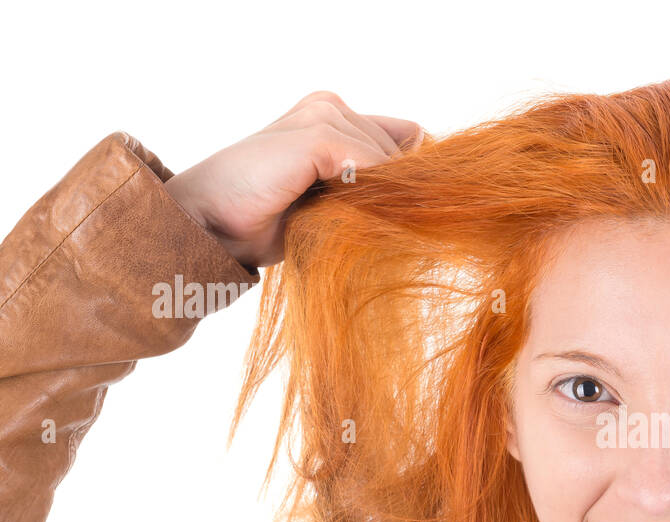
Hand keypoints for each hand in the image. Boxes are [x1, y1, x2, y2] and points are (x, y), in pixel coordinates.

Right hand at [164, 92, 421, 267]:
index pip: (406, 138)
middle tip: (356, 222)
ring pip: (391, 161)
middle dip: (395, 190)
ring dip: (379, 197)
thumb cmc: (266, 220)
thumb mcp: (329, 201)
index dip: (409, 176)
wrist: (210, 225)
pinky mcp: (317, 135)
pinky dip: (368, 195)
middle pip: (406, 151)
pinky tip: (337, 214)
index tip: (399, 212)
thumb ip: (367, 185)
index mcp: (331, 117)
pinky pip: (374, 165)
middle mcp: (329, 107)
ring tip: (338, 220)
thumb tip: (418, 195)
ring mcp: (323, 116)